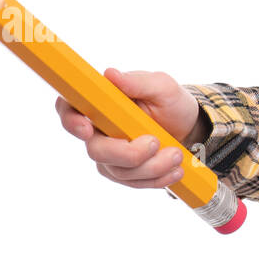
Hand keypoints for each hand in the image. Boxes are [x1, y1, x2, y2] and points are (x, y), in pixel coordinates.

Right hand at [55, 68, 201, 188]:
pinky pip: (134, 183)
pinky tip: (176, 169)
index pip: (69, 109)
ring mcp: (109, 155)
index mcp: (100, 103)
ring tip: (177, 154)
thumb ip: (138, 82)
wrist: (189, 128)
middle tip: (156, 142)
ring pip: (120, 171)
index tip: (87, 129)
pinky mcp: (123, 173)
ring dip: (153, 166)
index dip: (71, 120)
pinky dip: (158, 178)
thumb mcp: (162, 87)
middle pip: (96, 150)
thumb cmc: (171, 103)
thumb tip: (110, 74)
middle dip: (129, 153)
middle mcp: (98, 131)